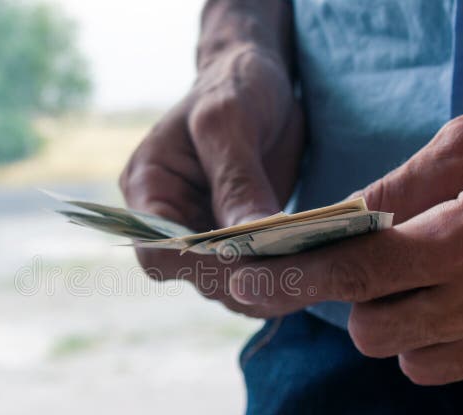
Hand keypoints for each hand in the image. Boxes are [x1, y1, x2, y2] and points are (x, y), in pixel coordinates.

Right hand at [120, 43, 303, 313]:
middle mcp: (169, 220)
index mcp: (149, 187)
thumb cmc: (235, 85)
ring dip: (266, 284)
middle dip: (241, 277)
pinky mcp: (236, 240)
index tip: (247, 255)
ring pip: (227, 283)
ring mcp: (204, 233)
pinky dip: (282, 273)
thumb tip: (250, 241)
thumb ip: (236, 181)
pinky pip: (254, 271)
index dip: (195, 262)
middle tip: (296, 270)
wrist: (258, 81)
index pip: (155, 251)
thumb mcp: (230, 120)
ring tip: (312, 270)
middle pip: (194, 275)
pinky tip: (313, 264)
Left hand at [230, 87, 462, 382]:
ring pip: (416, 364)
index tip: (246, 280)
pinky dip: (445, 344)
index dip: (291, 279)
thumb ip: (410, 180)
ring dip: (401, 328)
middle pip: (374, 334)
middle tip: (379, 265)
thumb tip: (349, 213)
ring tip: (429, 281)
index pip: (354, 275)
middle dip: (358, 304)